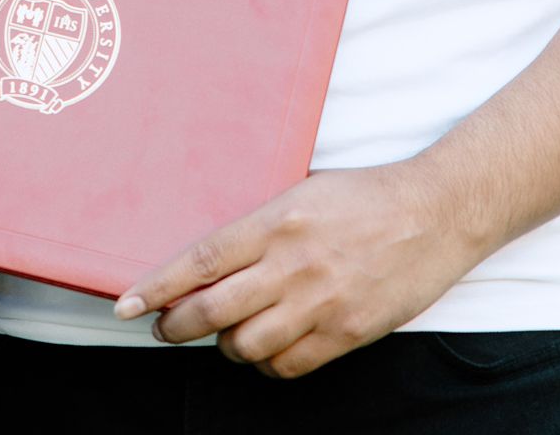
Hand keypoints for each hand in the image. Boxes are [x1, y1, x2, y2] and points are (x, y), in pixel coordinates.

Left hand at [115, 162, 480, 378]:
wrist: (432, 214)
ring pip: (247, 346)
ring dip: (226, 347)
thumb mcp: (301, 194)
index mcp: (276, 222)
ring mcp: (320, 303)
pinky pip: (289, 366)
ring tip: (225, 333)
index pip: (200, 261)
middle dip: (177, 325)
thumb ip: (259, 228)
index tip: (126, 303)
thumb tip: (212, 260)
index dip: (158, 286)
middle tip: (163, 327)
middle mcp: (292, 265)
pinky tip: (267, 349)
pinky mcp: (347, 333)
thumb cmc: (363, 197)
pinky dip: (268, 364)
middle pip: (214, 311)